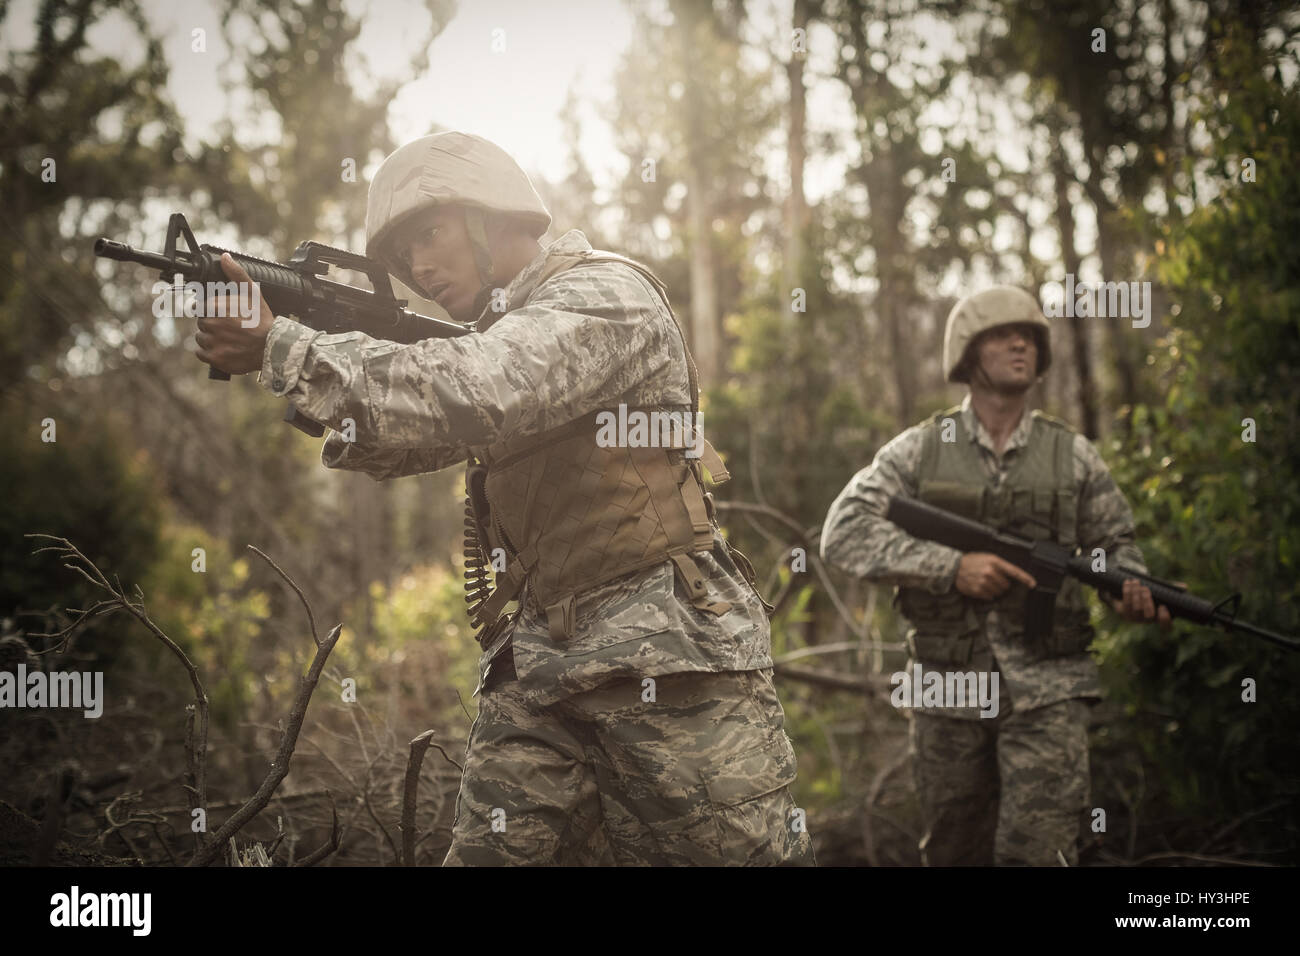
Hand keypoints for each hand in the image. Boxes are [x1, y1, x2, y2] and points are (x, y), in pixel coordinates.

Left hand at [194, 253, 277, 374]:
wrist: (273, 348)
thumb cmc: (263, 320)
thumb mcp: (252, 293)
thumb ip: (236, 274)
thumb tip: (225, 258)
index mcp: (217, 307)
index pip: (199, 307)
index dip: (209, 310)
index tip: (220, 314)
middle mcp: (212, 324)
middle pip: (201, 322)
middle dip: (211, 323)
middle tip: (228, 327)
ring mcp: (213, 342)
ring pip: (200, 338)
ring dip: (209, 338)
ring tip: (227, 338)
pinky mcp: (215, 358)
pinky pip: (201, 353)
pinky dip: (209, 352)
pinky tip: (223, 348)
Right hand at [954, 552, 1036, 599]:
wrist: (954, 567)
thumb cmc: (972, 561)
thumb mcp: (986, 557)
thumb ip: (999, 565)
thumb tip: (1011, 577)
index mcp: (994, 561)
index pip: (1014, 571)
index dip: (1025, 578)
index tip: (1033, 584)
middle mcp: (990, 572)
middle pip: (1006, 585)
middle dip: (1002, 584)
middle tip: (992, 579)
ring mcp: (984, 582)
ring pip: (998, 592)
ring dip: (994, 589)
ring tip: (984, 582)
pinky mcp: (978, 590)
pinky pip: (990, 597)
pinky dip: (987, 594)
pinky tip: (981, 587)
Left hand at [1110, 577, 1172, 629]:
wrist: (1128, 591)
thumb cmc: (1149, 592)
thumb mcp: (1160, 590)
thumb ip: (1171, 589)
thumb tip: (1184, 586)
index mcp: (1160, 617)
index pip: (1166, 627)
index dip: (1165, 620)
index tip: (1163, 606)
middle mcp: (1148, 620)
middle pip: (1149, 616)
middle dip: (1147, 601)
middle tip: (1146, 588)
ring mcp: (1135, 618)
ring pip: (1136, 608)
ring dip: (1136, 593)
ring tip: (1136, 582)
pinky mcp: (1124, 613)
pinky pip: (1126, 603)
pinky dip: (1127, 592)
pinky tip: (1128, 583)